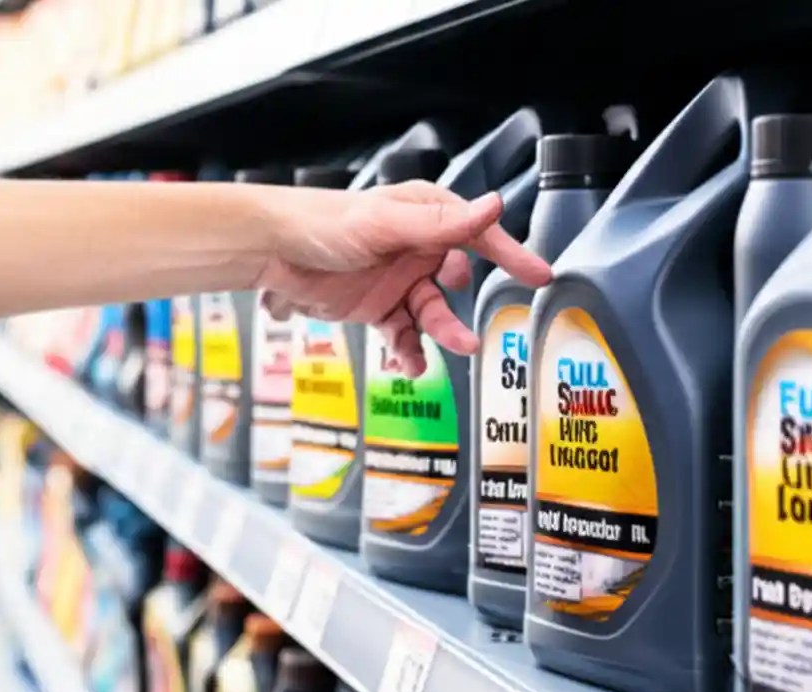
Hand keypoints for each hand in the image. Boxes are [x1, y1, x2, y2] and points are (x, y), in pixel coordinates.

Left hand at [257, 181, 551, 376]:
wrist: (270, 250)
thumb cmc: (321, 222)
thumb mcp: (383, 223)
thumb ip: (441, 224)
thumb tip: (493, 207)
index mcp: (424, 215)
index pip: (478, 234)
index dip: (512, 254)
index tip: (541, 276)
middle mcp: (416, 247)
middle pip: (456, 282)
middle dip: (461, 309)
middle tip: (468, 335)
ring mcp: (397, 280)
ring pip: (433, 314)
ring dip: (442, 334)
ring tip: (451, 352)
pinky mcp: (378, 308)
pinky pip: (405, 335)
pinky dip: (410, 352)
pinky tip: (410, 365)